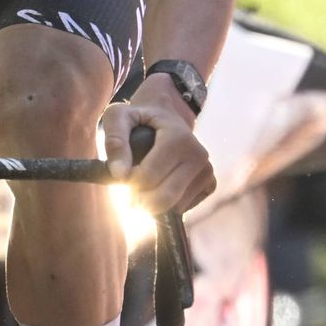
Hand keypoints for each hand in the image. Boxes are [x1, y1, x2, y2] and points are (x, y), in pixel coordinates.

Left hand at [102, 77, 214, 213]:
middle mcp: (199, 156)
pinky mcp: (210, 184)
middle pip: (164, 199)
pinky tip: (162, 186)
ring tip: (145, 183)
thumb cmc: (138, 119)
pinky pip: (184, 208)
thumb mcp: (118, 117)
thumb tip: (120, 175)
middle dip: (140, 201)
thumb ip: (114, 141)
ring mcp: (207, 171)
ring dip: (153, 203)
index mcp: (179, 138)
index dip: (127, 182)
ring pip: (174, 208)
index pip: (147, 178)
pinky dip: (169, 206)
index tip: (122, 173)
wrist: (165, 116)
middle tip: (128, 190)